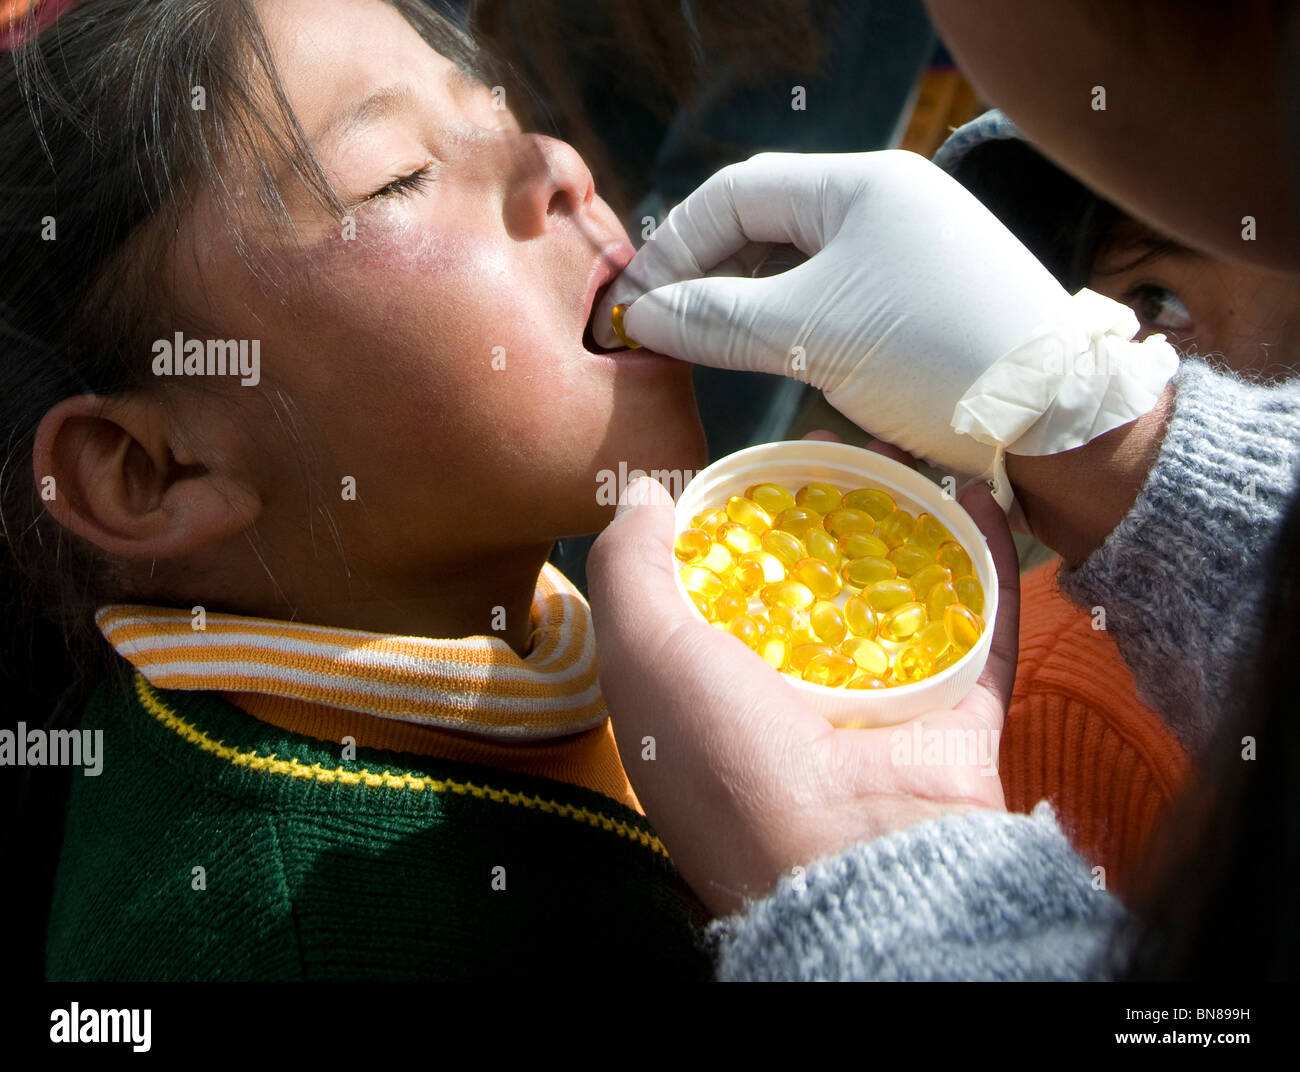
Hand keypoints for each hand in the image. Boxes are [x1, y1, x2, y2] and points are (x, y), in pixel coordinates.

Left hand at [585, 433, 1020, 915]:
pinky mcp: (959, 713)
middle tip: (837, 447)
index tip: (758, 465)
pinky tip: (979, 495)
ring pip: (901, 590)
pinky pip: (982, 621)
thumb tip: (645, 495)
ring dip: (907, 518)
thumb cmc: (730, 759)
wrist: (850, 863)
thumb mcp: (646, 655)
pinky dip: (988, 559)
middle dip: (827, 508)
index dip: (740, 522)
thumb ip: (633, 570)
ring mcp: (885, 708)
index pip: (727, 591)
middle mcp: (798, 700)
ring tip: (904, 452)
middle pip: (819, 580)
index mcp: (718, 693)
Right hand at [593, 150, 1072, 477]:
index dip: (674, 247)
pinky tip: (766, 354)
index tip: (635, 309)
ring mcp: (907, 250)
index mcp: (861, 185)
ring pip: (797, 263)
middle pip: (765, 222)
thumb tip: (645, 317)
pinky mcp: (921, 299)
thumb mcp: (812, 336)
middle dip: (704, 273)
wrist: (1058, 419)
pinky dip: (788, 322)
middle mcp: (886, 203)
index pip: (737, 193)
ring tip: (702, 346)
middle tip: (661, 329)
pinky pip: (833, 295)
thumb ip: (718, 319)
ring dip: (743, 301)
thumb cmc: (935, 360)